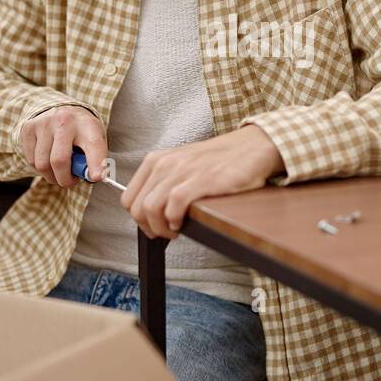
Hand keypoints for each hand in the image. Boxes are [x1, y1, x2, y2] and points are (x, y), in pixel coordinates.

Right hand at [20, 105, 106, 187]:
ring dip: (51, 177)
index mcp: (88, 124)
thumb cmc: (81, 131)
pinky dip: (40, 168)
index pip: (94, 144)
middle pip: (60, 160)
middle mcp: (65, 121)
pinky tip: (48, 160)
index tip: (97, 177)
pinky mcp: (29, 128)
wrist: (60, 109)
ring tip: (59, 171)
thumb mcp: (95, 139)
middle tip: (70, 181)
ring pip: (43, 165)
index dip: (96, 163)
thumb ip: (95, 159)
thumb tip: (91, 178)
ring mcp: (45, 123)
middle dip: (65, 179)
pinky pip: (31, 161)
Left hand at [121, 125, 283, 239]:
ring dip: (160, 229)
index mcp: (157, 160)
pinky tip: (183, 223)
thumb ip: (164, 180)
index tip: (152, 225)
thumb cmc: (221, 159)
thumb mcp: (182, 163)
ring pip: (150, 209)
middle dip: (148, 228)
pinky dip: (174, 222)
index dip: (139, 219)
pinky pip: (172, 208)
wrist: (251, 147)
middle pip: (137, 208)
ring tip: (174, 231)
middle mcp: (164, 164)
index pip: (129, 198)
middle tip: (164, 233)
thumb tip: (151, 209)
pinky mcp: (199, 181)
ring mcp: (181, 172)